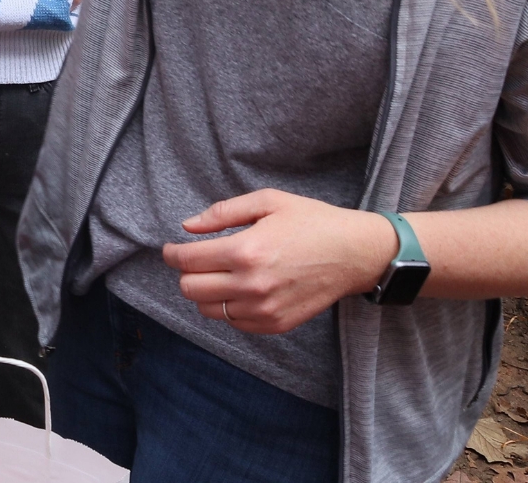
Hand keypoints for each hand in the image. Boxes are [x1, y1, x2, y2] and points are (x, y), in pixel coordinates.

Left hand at [163, 189, 399, 334]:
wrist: (356, 254)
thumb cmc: (312, 222)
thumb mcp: (268, 202)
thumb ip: (222, 213)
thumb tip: (188, 226)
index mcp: (245, 251)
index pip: (186, 260)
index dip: (171, 253)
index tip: (171, 249)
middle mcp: (251, 285)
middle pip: (190, 289)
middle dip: (186, 273)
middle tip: (196, 261)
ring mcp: (264, 309)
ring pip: (208, 310)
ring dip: (205, 293)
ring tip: (220, 275)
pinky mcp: (276, 324)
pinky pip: (234, 323)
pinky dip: (228, 308)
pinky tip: (239, 290)